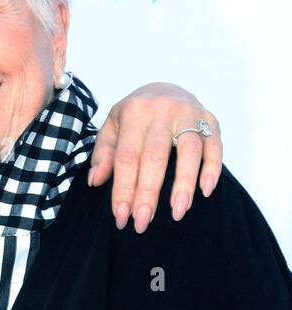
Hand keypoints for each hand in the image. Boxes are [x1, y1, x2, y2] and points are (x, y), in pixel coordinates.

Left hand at [88, 83, 222, 232]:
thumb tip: (95, 181)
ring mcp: (190, 113)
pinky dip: (212, 169)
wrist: (166, 87)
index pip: (127, 157)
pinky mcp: (211, 120)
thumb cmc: (136, 114)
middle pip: (155, 157)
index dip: (123, 188)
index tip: (122, 216)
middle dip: (148, 193)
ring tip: (177, 212)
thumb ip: (104, 153)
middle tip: (143, 222)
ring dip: (183, 184)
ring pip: (188, 152)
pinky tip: (205, 191)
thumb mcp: (113, 126)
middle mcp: (163, 110)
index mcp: (135, 111)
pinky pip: (215, 146)